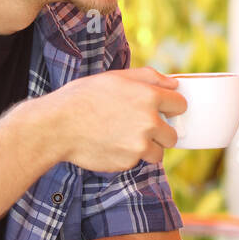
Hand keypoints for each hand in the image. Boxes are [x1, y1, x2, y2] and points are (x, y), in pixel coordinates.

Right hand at [35, 67, 187, 170]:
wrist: (58, 126)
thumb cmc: (84, 97)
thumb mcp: (116, 77)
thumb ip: (150, 77)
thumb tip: (174, 83)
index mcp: (149, 97)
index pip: (180, 105)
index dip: (171, 107)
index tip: (162, 110)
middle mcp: (149, 122)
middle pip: (172, 135)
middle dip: (160, 132)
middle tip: (141, 128)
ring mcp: (140, 145)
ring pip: (158, 153)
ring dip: (147, 148)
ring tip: (124, 138)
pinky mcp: (128, 162)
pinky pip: (137, 162)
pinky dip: (128, 157)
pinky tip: (111, 145)